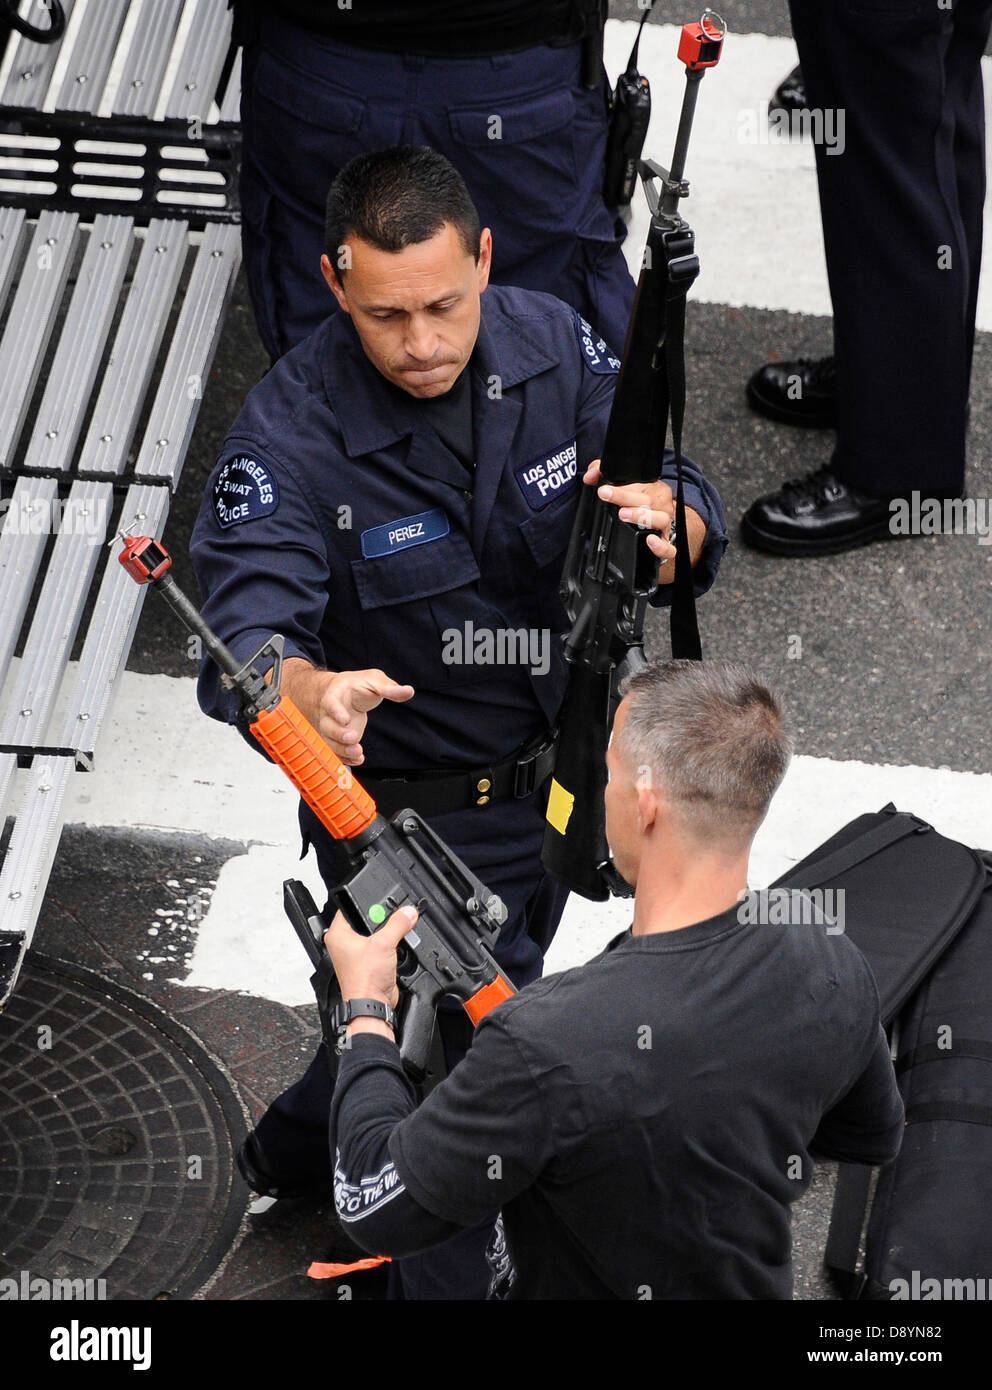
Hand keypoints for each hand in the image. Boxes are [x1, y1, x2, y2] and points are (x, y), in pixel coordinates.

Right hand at [281, 661, 413, 765]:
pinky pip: (336, 751)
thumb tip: (408, 691)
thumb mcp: (374, 680)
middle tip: (353, 738)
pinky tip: (358, 759)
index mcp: (335, 694)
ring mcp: (331, 728)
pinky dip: (345, 758)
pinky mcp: (337, 740)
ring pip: (330, 741)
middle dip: (339, 734)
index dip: (335, 711)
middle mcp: (328, 713)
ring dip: (342, 749)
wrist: (343, 693)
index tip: (345, 719)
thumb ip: (389, 687)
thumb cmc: (358, 685)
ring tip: (357, 753)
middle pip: (327, 725)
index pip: (330, 702)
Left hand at [324, 905, 418, 1014]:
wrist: (373, 1004)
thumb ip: (398, 924)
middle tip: (392, 917)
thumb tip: (408, 912)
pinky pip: (380, 946)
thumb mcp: (384, 944)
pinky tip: (396, 945)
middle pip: (365, 920)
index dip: (366, 902)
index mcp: (338, 934)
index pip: (349, 907)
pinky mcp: (368, 962)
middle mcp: (344, 943)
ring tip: (394, 932)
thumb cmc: (364, 980)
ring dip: (386, 933)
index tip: (382, 901)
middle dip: (380, 919)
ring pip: (374, 934)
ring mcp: (356, 953)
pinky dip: (389, 944)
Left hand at [583, 460, 706, 582]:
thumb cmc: (641, 504)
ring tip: (623, 514)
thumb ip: (604, 475)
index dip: (621, 487)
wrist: (662, 525)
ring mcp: (666, 525)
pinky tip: (650, 540)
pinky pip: (668, 547)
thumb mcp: (625, 487)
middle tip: (607, 495)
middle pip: (647, 499)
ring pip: (660, 519)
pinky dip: (660, 545)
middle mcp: (662, 506)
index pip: (639, 485)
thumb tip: (590, 476)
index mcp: (654, 490)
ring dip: (641, 516)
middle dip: (625, 497)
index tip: (603, 489)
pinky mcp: (667, 543)